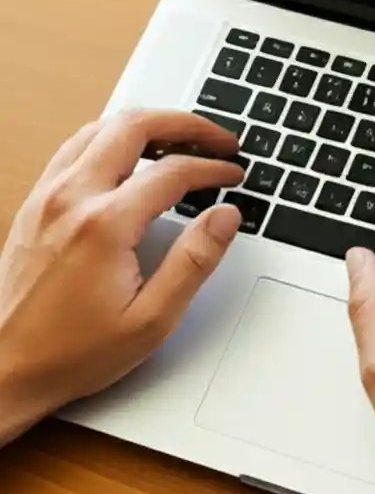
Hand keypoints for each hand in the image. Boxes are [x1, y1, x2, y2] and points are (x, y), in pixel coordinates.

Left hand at [0, 111, 244, 444]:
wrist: (6, 370)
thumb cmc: (73, 352)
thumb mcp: (153, 319)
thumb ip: (195, 260)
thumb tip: (226, 216)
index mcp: (104, 226)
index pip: (172, 172)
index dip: (213, 167)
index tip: (234, 172)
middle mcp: (71, 199)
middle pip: (133, 126)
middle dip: (184, 124)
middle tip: (217, 137)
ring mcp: (47, 197)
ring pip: (101, 128)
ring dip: (147, 125)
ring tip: (181, 140)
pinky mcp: (35, 204)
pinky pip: (75, 147)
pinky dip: (112, 139)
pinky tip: (133, 157)